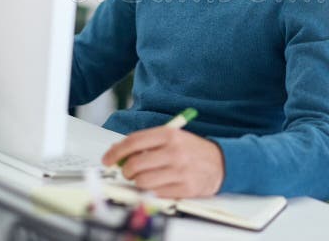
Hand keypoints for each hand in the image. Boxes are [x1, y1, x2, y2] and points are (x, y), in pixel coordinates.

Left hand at [102, 126, 224, 197]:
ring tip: (144, 178)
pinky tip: (157, 185)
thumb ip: (146, 143)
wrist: (220, 162)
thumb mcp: (171, 138)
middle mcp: (174, 151)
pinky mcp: (186, 188)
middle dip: (126, 171)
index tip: (107, 160)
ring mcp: (180, 171)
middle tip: (128, 172)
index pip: (134, 141)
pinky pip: (156, 193)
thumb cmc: (190, 150)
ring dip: (138, 182)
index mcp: (169, 134)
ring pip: (143, 181)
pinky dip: (151, 191)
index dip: (116, 152)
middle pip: (135, 164)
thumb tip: (118, 153)